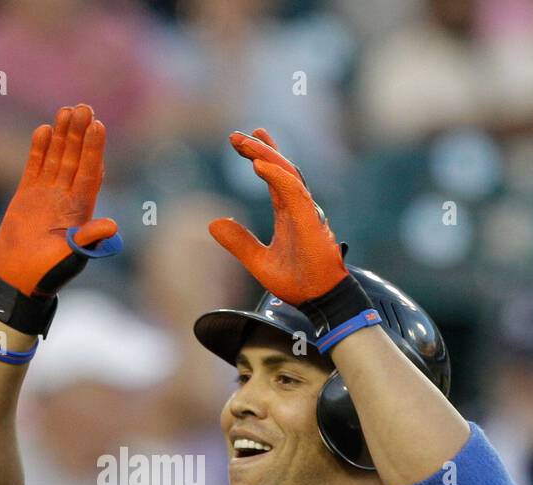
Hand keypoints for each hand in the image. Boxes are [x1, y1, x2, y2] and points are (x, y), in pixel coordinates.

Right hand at [0, 104, 119, 297]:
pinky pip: (35, 166)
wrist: (20, 280)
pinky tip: (43, 130)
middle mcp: (66, 198)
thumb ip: (88, 241)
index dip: (94, 150)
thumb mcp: (71, 259)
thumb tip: (112, 227)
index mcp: (80, 210)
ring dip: (62, 135)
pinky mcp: (27, 195)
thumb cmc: (49, 274)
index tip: (98, 126)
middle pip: (76, 159)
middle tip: (85, 108)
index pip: (90, 172)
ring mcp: (47, 195)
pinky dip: (38, 149)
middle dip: (80, 134)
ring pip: (57, 158)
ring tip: (67, 110)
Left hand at [208, 128, 346, 305]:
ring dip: (265, 155)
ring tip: (244, 143)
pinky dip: (277, 175)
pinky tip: (259, 163)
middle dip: (258, 149)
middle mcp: (298, 207)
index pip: (274, 177)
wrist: (319, 301)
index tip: (242, 143)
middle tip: (235, 136)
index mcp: (288, 214)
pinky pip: (293, 191)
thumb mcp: (258, 262)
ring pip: (286, 173)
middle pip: (279, 168)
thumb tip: (213, 223)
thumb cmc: (297, 283)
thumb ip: (239, 242)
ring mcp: (306, 212)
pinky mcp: (310, 221)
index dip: (260, 156)